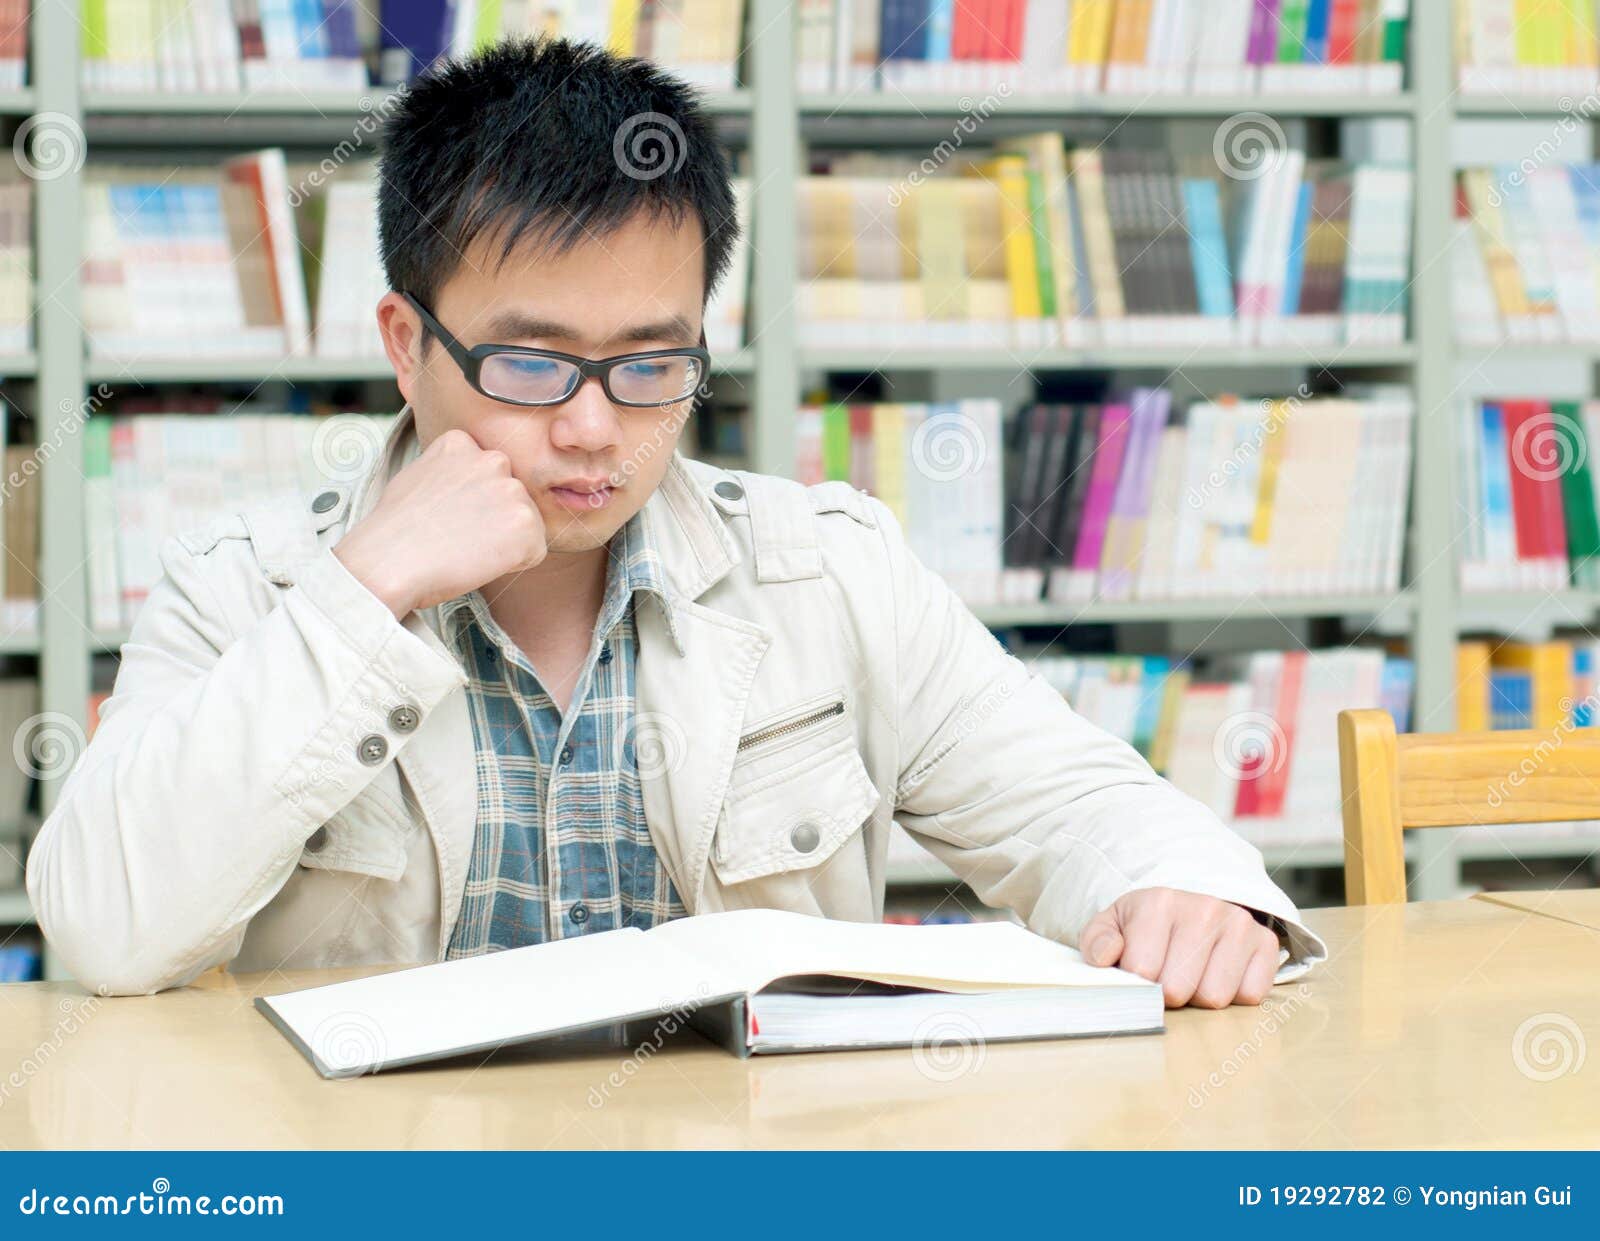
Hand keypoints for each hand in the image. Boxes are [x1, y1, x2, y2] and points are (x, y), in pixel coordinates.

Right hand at [333, 428, 546, 618]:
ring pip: (525, 524)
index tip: (446, 516)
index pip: (487, 475)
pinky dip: (514, 564)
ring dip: (505, 542)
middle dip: (493, 520)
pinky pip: (534, 551)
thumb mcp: (416, 476)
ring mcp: (512, 489)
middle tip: (457, 537)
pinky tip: (480, 561)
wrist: (390, 560)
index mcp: (462, 443)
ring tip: (466, 549)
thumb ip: (450, 471)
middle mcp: (492, 458)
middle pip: (510, 497)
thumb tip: (465, 485)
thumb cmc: (394, 530)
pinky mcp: (526, 522)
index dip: (471, 504)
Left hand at [1079, 887, 1281, 1008]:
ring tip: (1192, 972)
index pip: (1143, 972)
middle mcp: (1203, 908)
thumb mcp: (1112, 924)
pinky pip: (1250, 995)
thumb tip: (1106, 957)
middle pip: (1178, 989)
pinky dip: (1234, 994)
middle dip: (1167, 992)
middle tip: (1167, 973)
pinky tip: (1219, 972)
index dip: (1138, 982)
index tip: (1139, 970)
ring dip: (1199, 996)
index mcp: (1159, 902)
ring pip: (1214, 997)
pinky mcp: (1265, 942)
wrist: (1192, 905)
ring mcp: (1238, 924)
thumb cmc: (1147, 924)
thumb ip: (1097, 941)